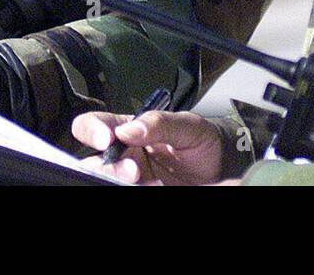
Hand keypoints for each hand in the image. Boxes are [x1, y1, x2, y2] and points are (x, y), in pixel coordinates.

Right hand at [72, 109, 224, 185]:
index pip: (96, 124)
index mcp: (128, 128)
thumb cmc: (202, 140)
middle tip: (132, 170)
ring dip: (117, 181)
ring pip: (103, 179)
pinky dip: (133, 189)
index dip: (92, 130)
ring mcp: (130, 176)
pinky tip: (153, 186)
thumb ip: (159, 123)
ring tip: (145, 181)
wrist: (222, 169)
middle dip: (106, 166)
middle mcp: (124, 153)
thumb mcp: (187, 126)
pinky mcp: (139, 190)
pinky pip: (121, 190)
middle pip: (93, 160)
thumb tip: (128, 130)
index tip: (106, 139)